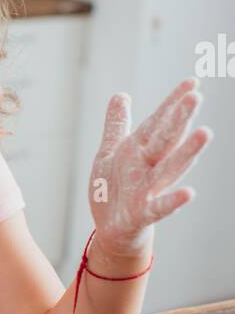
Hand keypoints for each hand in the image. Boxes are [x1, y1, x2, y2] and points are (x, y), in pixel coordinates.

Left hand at [89, 78, 212, 259]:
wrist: (111, 232)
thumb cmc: (113, 190)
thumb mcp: (109, 153)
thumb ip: (117, 125)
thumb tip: (121, 95)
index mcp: (139, 150)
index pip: (159, 122)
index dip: (173, 103)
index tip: (192, 82)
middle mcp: (148, 166)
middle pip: (166, 140)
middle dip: (179, 119)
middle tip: (197, 96)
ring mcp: (148, 189)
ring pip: (170, 168)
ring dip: (187, 152)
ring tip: (205, 133)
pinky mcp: (142, 213)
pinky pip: (159, 207)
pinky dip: (173, 201)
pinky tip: (189, 193)